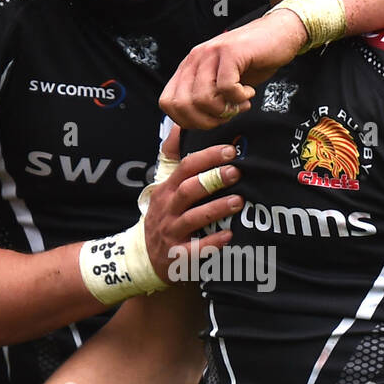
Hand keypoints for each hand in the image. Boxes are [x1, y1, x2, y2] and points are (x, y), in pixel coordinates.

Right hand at [142, 125, 242, 281]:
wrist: (145, 258)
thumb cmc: (163, 217)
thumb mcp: (163, 187)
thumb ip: (172, 156)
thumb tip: (179, 125)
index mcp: (167, 190)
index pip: (185, 168)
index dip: (207, 157)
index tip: (229, 150)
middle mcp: (168, 209)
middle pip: (188, 189)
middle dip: (212, 179)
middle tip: (236, 172)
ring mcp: (171, 232)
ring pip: (193, 218)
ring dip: (216, 208)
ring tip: (238, 201)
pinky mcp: (177, 255)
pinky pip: (195, 249)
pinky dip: (212, 243)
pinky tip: (228, 235)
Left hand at [159, 8, 306, 128]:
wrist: (278, 34)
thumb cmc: (252, 61)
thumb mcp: (221, 81)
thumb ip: (205, 97)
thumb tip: (195, 123)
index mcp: (189, 67)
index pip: (167, 102)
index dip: (186, 120)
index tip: (209, 120)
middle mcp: (195, 58)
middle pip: (183, 104)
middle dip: (206, 120)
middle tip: (226, 115)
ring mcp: (212, 53)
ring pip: (203, 98)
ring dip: (224, 109)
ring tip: (240, 103)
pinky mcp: (231, 52)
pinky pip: (227, 87)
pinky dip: (239, 98)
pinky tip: (248, 92)